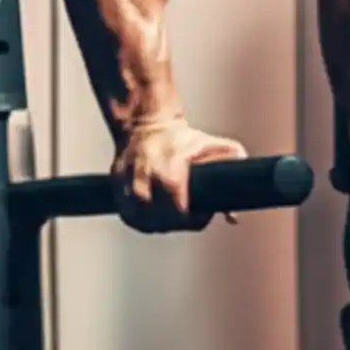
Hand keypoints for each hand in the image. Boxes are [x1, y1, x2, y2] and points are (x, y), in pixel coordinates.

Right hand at [112, 120, 247, 232]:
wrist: (145, 124)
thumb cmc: (184, 139)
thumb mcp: (216, 147)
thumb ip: (233, 172)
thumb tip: (233, 217)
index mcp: (169, 177)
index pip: (183, 216)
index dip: (197, 219)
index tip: (204, 211)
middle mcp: (144, 186)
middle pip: (165, 224)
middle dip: (182, 222)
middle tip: (192, 213)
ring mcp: (126, 190)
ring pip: (146, 225)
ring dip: (162, 224)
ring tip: (174, 213)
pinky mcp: (116, 192)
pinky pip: (132, 219)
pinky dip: (145, 221)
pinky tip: (156, 214)